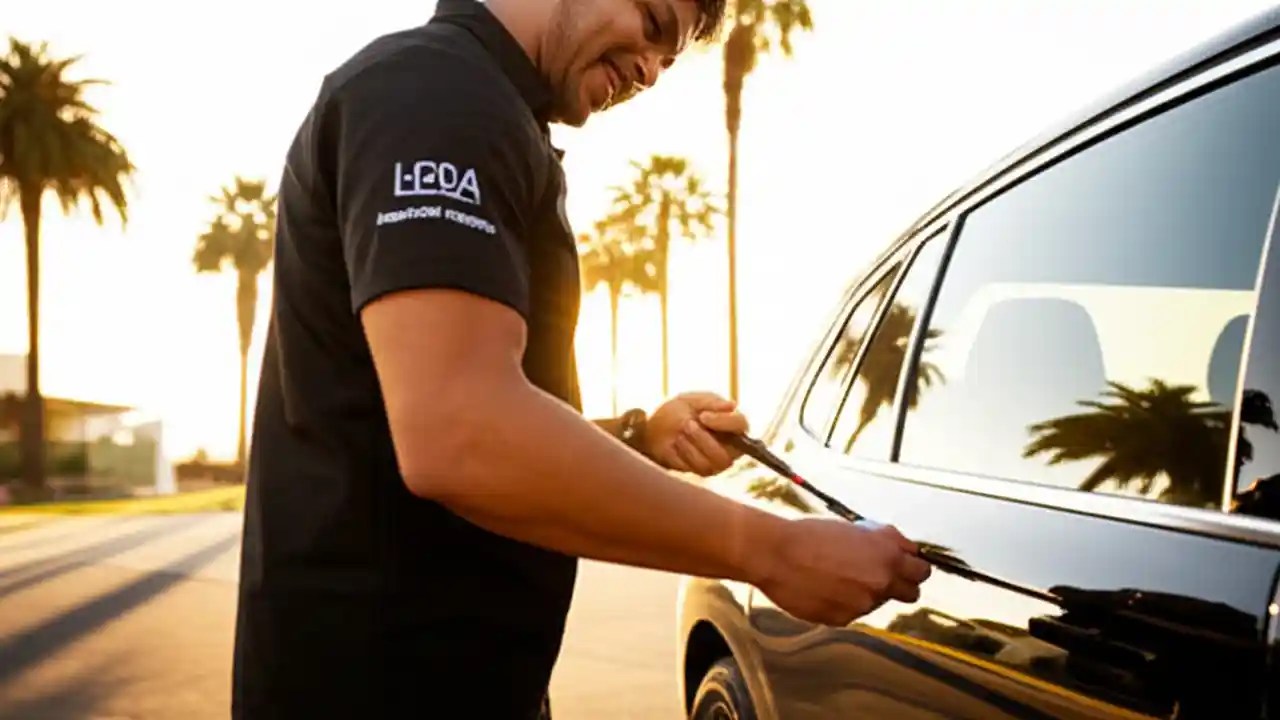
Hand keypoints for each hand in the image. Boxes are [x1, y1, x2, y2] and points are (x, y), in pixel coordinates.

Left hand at [643, 392, 748, 475]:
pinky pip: (697, 469)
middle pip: (728, 452)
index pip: (740, 424)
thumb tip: (732, 405)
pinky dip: (684, 455)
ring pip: (713, 463)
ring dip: (693, 448)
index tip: (703, 416)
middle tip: (687, 425)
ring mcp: (717, 461)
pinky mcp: (703, 471)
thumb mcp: (691, 400)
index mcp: (732, 423)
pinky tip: (675, 444)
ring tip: (679, 434)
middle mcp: (730, 444)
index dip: (724, 422)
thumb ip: (711, 403)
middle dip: (704, 439)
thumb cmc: (678, 411)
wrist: (655, 427)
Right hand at [753, 519, 931, 625]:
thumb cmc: (811, 535)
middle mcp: (881, 582)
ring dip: (866, 592)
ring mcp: (863, 604)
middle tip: (881, 575)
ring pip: (877, 602)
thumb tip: (900, 550)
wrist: (777, 554)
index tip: (904, 564)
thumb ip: (883, 542)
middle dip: (901, 585)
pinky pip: (853, 612)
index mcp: (888, 555)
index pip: (922, 570)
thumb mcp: (856, 529)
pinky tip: (823, 587)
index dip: (912, 567)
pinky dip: (843, 603)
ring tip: (837, 576)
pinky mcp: (844, 619)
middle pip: (911, 593)